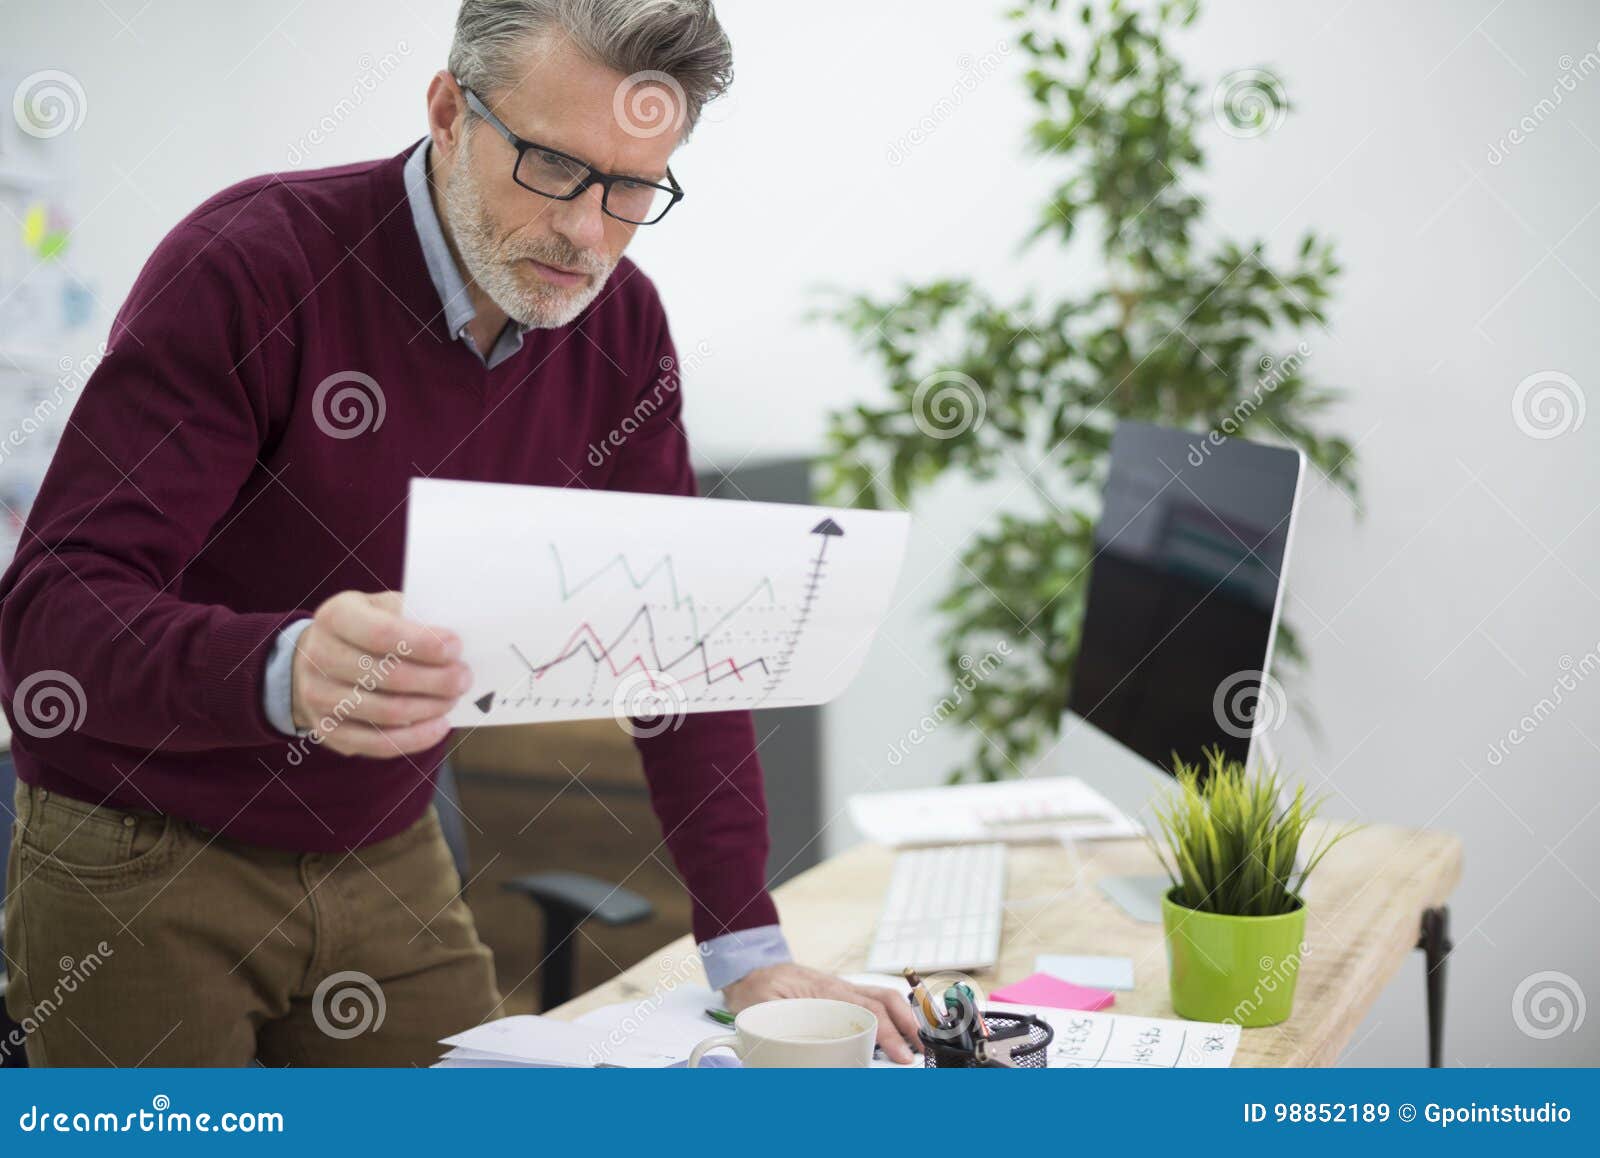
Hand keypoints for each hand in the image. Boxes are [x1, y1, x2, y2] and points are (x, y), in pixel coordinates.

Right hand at [290, 590, 470, 755]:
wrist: (319, 656)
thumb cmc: (367, 627)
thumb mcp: (384, 608)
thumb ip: (413, 619)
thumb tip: (454, 645)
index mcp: (336, 617)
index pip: (381, 634)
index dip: (423, 644)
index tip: (456, 648)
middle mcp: (318, 656)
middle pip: (387, 676)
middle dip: (435, 680)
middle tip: (464, 678)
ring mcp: (318, 696)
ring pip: (385, 712)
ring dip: (429, 708)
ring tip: (454, 698)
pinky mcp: (327, 730)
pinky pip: (377, 742)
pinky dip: (415, 737)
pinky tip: (439, 725)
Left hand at [721, 963, 921, 1063]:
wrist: (753, 968)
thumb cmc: (758, 989)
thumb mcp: (761, 1009)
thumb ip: (774, 1029)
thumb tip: (787, 1056)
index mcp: (825, 991)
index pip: (867, 1010)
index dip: (888, 1034)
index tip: (902, 1055)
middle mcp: (840, 988)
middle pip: (884, 1000)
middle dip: (908, 1025)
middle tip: (921, 1052)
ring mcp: (843, 990)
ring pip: (884, 997)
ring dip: (905, 1018)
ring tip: (918, 1042)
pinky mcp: (842, 996)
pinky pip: (874, 1001)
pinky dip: (893, 1014)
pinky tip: (901, 1030)